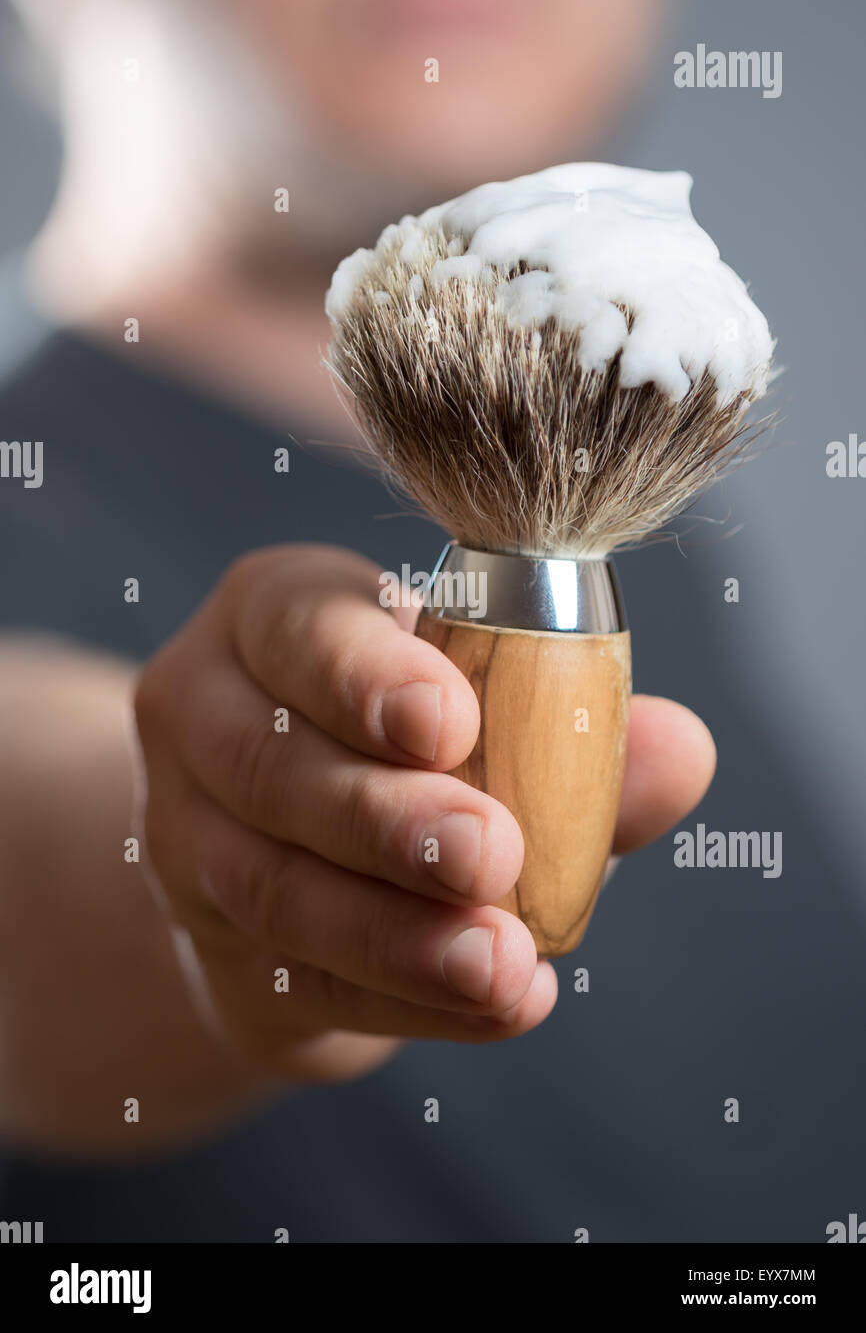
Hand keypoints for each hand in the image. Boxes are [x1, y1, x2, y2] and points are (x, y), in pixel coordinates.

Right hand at [134, 544, 714, 1081]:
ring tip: (501, 961)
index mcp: (273, 620)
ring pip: (274, 888)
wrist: (315, 857)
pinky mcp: (221, 950)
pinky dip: (406, 1000)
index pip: (297, 626)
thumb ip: (578, 731)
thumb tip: (681, 750)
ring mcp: (191, 840)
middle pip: (272, 768)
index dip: (364, 673)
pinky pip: (302, 982)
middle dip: (387, 817)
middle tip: (492, 851)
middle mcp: (208, 719)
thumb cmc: (412, 746)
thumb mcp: (488, 711)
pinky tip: (495, 1003)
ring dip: (395, 933)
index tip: (451, 721)